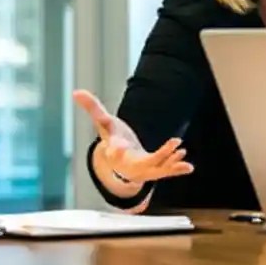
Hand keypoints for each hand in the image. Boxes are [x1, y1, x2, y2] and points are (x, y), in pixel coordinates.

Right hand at [73, 90, 194, 186]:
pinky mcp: (156, 169)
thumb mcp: (104, 123)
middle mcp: (129, 163)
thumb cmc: (114, 138)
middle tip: (170, 146)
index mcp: (114, 151)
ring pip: (157, 169)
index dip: (114, 149)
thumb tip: (76, 92)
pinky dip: (177, 170)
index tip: (115, 148)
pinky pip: (166, 172)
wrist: (122, 160)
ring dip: (169, 161)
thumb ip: (93, 108)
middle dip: (156, 156)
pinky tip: (189, 166)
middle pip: (141, 162)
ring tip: (181, 150)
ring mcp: (144, 168)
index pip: (113, 150)